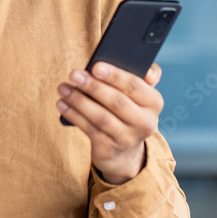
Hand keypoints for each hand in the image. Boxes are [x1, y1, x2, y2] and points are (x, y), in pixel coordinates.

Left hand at [57, 62, 163, 183]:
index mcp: (154, 102)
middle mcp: (145, 122)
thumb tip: (148, 72)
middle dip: (93, 86)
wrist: (125, 150)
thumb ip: (146, 73)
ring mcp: (127, 138)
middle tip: (74, 74)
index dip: (115, 76)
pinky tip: (62, 104)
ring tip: (63, 88)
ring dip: (79, 101)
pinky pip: (89, 129)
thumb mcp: (140, 92)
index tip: (95, 66)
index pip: (135, 86)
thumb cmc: (129, 108)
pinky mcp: (109, 149)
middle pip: (117, 102)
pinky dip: (74, 115)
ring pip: (101, 117)